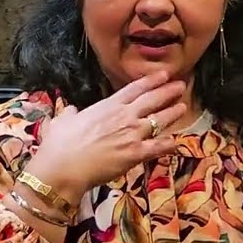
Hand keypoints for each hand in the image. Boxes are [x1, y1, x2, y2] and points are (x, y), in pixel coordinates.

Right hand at [24, 71, 186, 200]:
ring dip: (173, 113)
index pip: (135, 88)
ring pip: (160, 120)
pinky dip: (168, 143)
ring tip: (183, 107)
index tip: (164, 74)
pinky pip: (158, 147)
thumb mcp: (62, 122)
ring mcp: (133, 134)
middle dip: (169, 91)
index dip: (152, 80)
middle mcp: (124, 116)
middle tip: (181, 86)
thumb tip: (70, 111)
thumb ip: (69, 114)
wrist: (63, 168)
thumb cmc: (59, 145)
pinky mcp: (136, 154)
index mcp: (108, 106)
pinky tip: (176, 141)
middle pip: (152, 100)